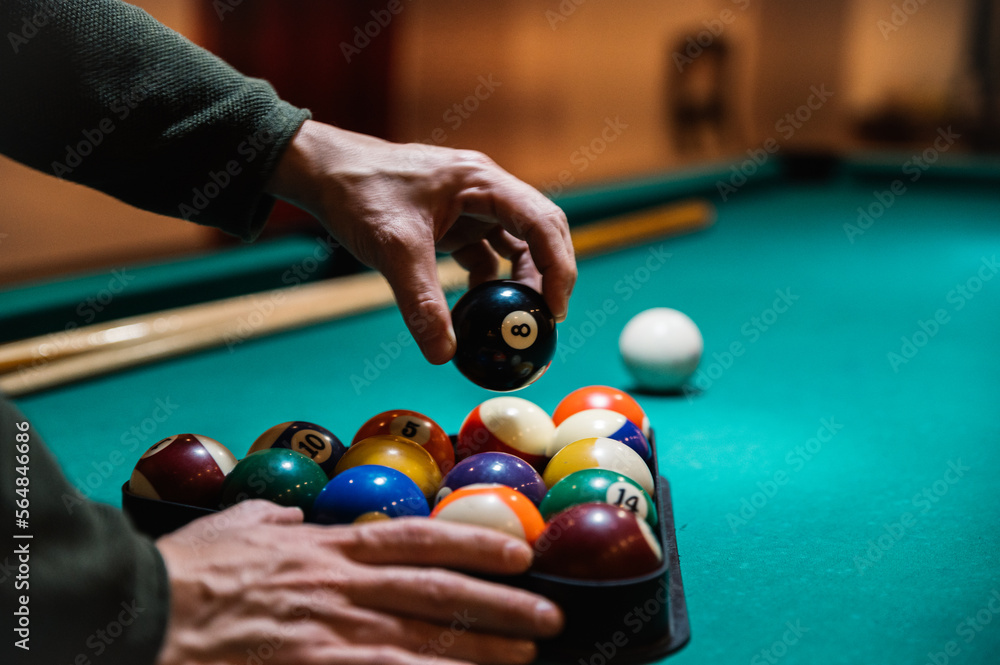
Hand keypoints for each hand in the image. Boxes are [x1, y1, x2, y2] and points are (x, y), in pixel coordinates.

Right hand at [155, 500, 562, 664]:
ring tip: (525, 655)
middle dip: (500, 602)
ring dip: (481, 648)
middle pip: (440, 590)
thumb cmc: (190, 572)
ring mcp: (334, 630)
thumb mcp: (237, 527)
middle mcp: (345, 585)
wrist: (146, 614)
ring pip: (426, 638)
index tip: (519, 549)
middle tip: (547, 613)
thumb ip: (275, 518)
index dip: (476, 541)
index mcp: (330, 546)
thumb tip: (295, 513)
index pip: (420, 537)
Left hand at [267, 120, 576, 363]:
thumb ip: (422, 303)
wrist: (322, 173)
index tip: (553, 311)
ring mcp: (470, 205)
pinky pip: (485, 253)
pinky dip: (486, 280)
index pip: (543, 223)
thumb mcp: (394, 250)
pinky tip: (473, 306)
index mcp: (482, 182)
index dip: (558, 267)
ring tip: (508, 319)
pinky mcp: (452, 221)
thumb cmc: (359, 194)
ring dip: (517, 281)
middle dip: (546, 277)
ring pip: (514, 245)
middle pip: (538, 232)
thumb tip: (443, 353)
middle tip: (541, 321)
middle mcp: (484, 189)